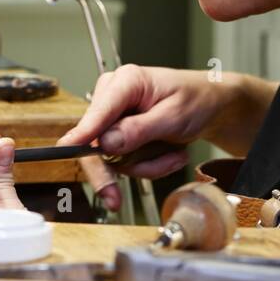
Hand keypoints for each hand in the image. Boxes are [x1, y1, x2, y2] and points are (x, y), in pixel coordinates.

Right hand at [62, 65, 230, 197]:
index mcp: (125, 82)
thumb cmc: (197, 100)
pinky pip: (124, 162)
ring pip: (112, 158)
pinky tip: (170, 154)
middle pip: (93, 141)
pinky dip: (149, 166)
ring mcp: (115, 117)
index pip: (97, 112)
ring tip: (174, 153)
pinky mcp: (120, 135)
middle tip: (113, 198)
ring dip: (146, 165)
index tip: (68, 150)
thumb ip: (140, 129)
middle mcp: (113, 97)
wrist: (212, 106)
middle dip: (111, 169)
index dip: (82, 134)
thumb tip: (106, 143)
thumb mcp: (174, 115)